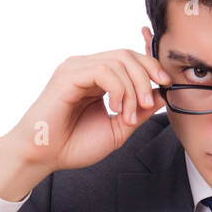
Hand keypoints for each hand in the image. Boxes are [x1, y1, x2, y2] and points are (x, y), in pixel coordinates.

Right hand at [0, 27, 171, 199]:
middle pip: (127, 55)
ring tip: (127, 115)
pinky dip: (118, 89)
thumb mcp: (118, 128)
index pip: (129, 58)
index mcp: (97, 78)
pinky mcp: (69, 75)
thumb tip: (162, 94)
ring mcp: (77, 68)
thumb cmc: (73, 145)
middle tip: (146, 104)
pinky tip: (115, 108)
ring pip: (119, 60)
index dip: (151, 66)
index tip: (166, 83)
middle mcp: (86, 68)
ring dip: (132, 89)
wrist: (44, 156)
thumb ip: (138, 111)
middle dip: (146, 76)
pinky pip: (104, 70)